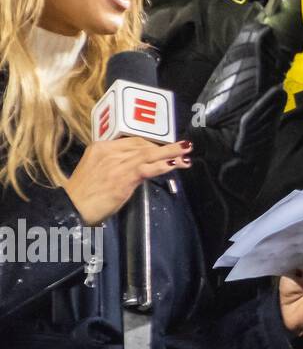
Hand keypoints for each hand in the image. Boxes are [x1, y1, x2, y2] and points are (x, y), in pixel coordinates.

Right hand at [65, 137, 191, 225]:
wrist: (70, 208)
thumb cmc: (82, 195)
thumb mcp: (96, 171)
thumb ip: (113, 164)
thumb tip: (134, 166)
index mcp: (100, 148)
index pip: (131, 140)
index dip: (150, 142)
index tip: (164, 145)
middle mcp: (110, 152)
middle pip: (143, 145)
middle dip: (164, 146)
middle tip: (182, 147)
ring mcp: (118, 163)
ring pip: (150, 153)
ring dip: (171, 152)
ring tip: (187, 151)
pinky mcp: (124, 177)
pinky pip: (149, 167)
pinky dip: (164, 164)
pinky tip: (176, 164)